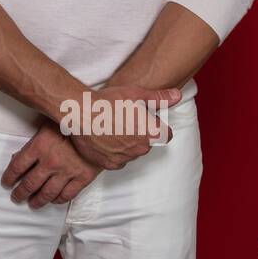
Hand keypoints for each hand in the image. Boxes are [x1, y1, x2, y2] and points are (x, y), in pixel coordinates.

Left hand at [1, 119, 99, 207]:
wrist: (101, 125)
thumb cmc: (71, 121)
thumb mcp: (46, 125)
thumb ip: (32, 142)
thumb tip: (18, 157)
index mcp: (39, 146)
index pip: (17, 166)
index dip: (9, 177)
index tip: (6, 182)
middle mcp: (50, 162)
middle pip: (29, 184)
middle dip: (20, 193)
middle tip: (16, 197)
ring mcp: (66, 172)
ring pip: (47, 193)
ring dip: (37, 200)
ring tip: (32, 204)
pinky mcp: (82, 178)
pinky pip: (67, 195)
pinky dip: (58, 200)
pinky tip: (53, 201)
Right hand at [63, 84, 179, 170]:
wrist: (80, 113)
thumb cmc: (108, 102)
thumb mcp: (136, 94)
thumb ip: (159, 98)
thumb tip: (177, 96)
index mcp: (151, 133)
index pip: (165, 135)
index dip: (157, 126)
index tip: (146, 119)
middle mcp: (140, 149)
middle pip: (147, 143)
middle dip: (140, 134)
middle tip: (125, 120)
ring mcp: (124, 158)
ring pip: (131, 152)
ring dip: (126, 143)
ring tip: (112, 127)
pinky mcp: (109, 164)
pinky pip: (117, 160)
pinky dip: (112, 152)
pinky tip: (104, 138)